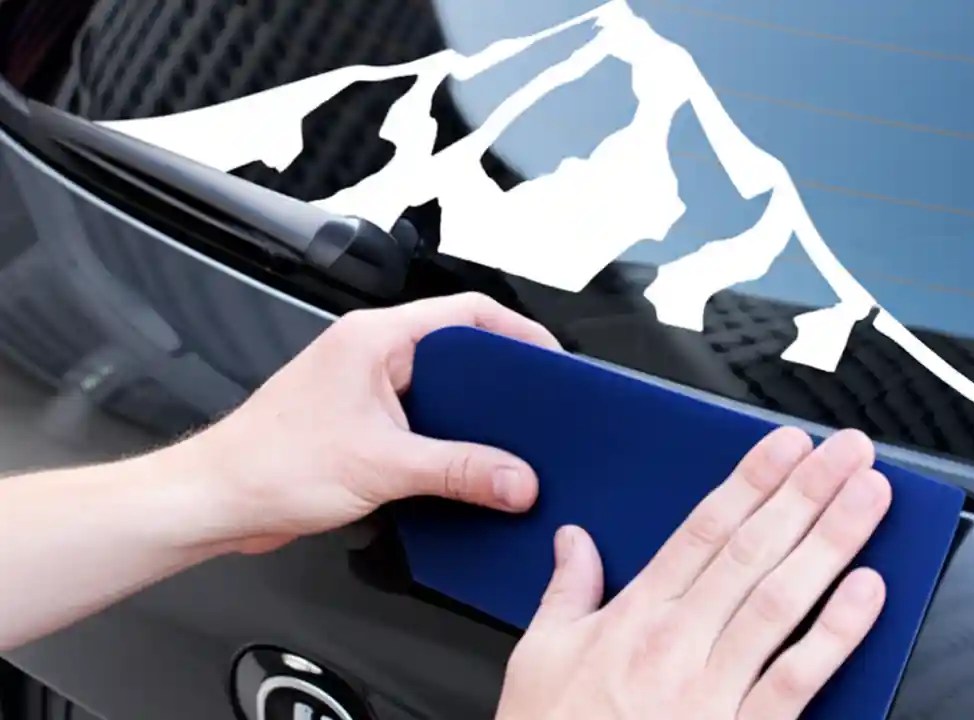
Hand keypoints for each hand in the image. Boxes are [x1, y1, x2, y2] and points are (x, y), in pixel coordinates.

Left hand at [151, 292, 559, 554]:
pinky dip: (448, 443)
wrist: (216, 501)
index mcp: (376, 338)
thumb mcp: (383, 466)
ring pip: (442, 390)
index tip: (552, 360)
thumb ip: (460, 471)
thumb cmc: (268, 464)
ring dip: (473, 418)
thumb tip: (516, 479)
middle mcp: (371, 354)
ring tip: (507, 442)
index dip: (519, 331)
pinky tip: (465, 470)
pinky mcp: (361, 423)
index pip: (468, 313)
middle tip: (538, 406)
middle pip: (460, 351)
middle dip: (502, 380)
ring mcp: (365, 388)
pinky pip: (422, 423)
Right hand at [496, 428, 890, 719]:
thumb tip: (573, 541)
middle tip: (849, 453)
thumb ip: (565, 591)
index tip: (788, 446)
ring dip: (831, 541)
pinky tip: (866, 592)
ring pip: (781, 598)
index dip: (752, 480)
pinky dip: (834, 634)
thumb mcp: (539, 657)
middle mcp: (678, 642)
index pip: (705, 529)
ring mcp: (712, 689)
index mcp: (635, 615)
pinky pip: (795, 679)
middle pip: (753, 550)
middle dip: (807, 493)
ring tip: (869, 498)